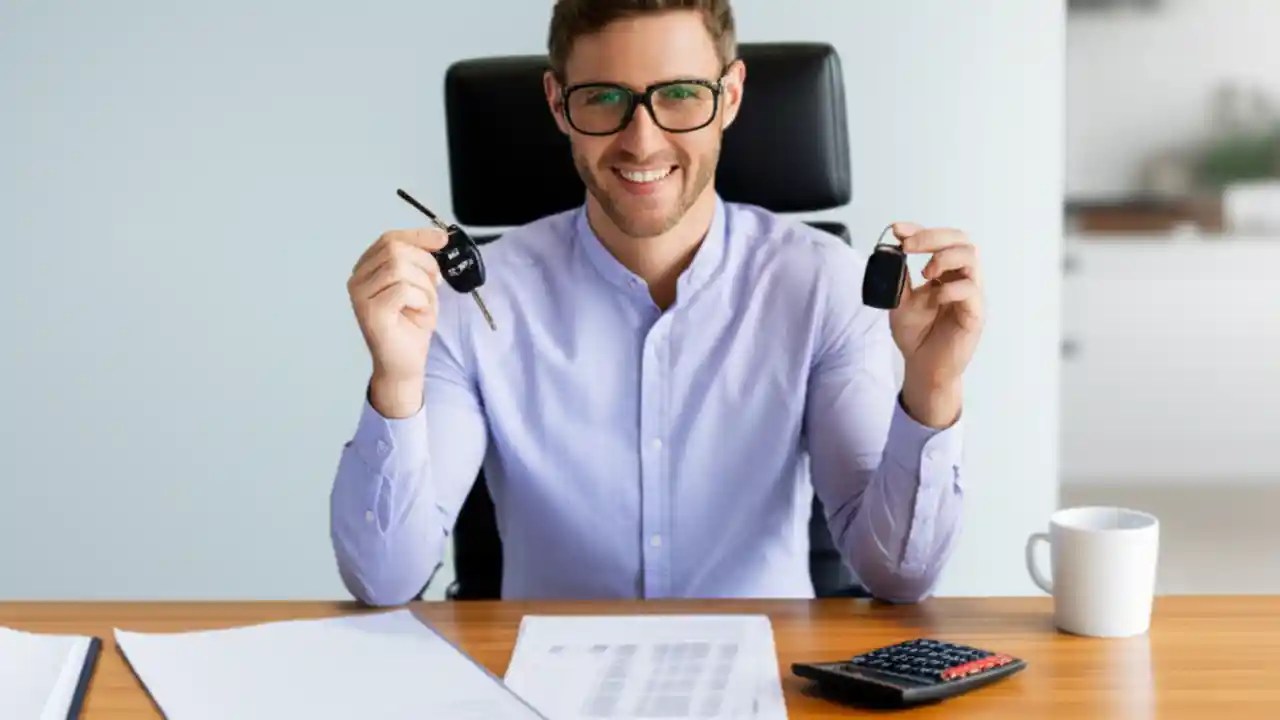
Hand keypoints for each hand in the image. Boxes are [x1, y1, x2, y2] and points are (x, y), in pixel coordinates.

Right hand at [347, 228, 447, 417]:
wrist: (405, 363)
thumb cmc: (411, 324)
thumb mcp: (422, 284)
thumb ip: (423, 261)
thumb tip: (439, 236)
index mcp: (366, 269)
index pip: (389, 239)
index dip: (418, 236)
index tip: (442, 239)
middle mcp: (357, 280)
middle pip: (395, 249)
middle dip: (425, 263)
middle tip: (436, 284)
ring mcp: (360, 296)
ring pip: (399, 268)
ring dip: (424, 286)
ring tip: (424, 304)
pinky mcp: (370, 312)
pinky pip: (403, 290)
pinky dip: (421, 300)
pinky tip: (418, 314)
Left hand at [887, 223, 984, 426]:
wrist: (922, 367)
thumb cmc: (917, 334)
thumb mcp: (900, 300)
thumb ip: (899, 276)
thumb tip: (889, 249)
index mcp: (946, 272)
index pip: (941, 240)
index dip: (920, 230)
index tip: (897, 229)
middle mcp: (961, 279)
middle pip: (961, 241)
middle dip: (933, 237)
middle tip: (908, 245)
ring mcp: (971, 295)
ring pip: (971, 258)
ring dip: (945, 257)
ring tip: (925, 272)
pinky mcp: (975, 314)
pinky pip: (971, 291)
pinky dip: (951, 288)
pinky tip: (935, 297)